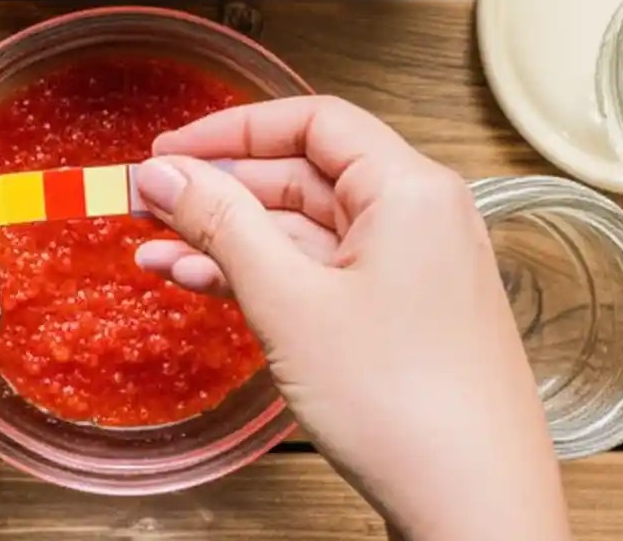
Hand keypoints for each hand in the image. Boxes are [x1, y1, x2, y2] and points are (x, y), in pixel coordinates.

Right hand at [133, 97, 571, 540]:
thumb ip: (222, 225)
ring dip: (229, 239)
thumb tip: (166, 174)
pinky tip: (202, 284)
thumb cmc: (406, 405)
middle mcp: (418, 218)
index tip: (170, 152)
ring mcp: (410, 269)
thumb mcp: (289, 301)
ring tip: (157, 249)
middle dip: (220, 190)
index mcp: (409, 190)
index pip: (312, 120)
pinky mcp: (398, 315)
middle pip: (303, 175)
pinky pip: (319, 275)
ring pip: (303, 231)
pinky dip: (262, 276)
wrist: (472, 505)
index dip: (232, 130)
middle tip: (150, 203)